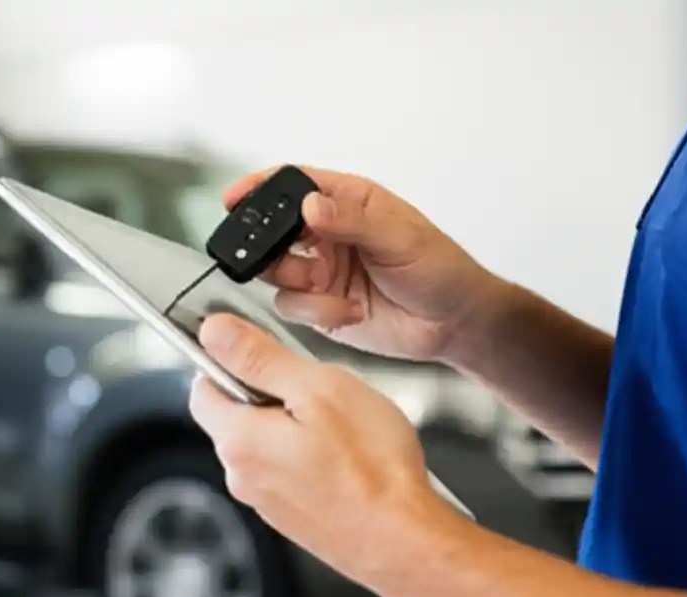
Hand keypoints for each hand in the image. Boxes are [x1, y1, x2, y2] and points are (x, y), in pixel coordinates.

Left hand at [188, 313, 471, 588]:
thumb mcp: (318, 389)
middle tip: (319, 391)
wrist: (403, 541)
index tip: (264, 351)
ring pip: (266, 444)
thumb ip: (260, 358)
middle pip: (236, 416)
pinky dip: (310, 458)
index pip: (203, 387)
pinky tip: (348, 458)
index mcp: (238, 440)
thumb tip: (216, 333)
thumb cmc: (372, 469)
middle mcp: (242, 476)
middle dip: (270, 394)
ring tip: (342, 428)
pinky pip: (288, 472)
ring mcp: (267, 502)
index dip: (230, 362)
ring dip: (294, 427)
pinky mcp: (292, 518)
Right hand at [224, 166, 500, 361]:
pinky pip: (292, 307)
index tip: (233, 199)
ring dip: (297, 283)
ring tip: (329, 288)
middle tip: (281, 260)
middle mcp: (326, 234)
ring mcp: (320, 271)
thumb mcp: (399, 236)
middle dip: (268, 248)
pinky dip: (316, 312)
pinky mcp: (320, 306)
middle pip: (272, 231)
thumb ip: (351, 220)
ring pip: (276, 273)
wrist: (452, 323)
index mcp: (346, 202)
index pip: (292, 184)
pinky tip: (349, 311)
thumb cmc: (438, 268)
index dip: (258, 188)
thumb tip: (311, 206)